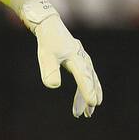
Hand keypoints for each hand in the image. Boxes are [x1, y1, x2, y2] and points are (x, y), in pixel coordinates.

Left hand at [17, 0, 102, 117]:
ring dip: (89, 94)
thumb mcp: (46, 55)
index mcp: (75, 56)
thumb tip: (54, 86)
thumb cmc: (47, 41)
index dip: (87, 90)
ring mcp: (83, 59)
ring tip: (88, 113)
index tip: (93, 102)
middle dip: (91, 95)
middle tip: (91, 111)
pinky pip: (86, 77)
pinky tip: (84, 100)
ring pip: (90, 79)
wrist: (50, 26)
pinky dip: (85, 88)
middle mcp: (82, 58)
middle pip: (90, 79)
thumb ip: (49, 70)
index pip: (83, 76)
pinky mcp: (80, 61)